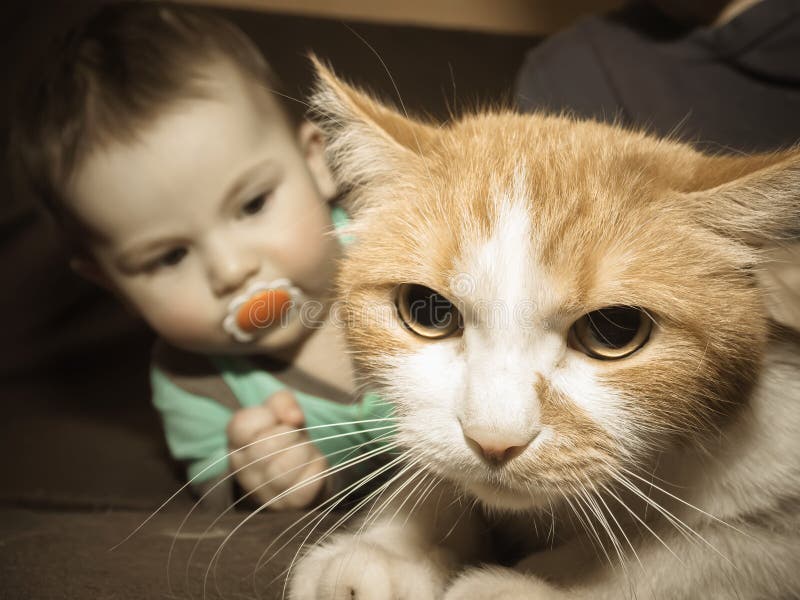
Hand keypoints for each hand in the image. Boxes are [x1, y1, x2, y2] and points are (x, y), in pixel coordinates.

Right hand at [227, 390, 328, 509]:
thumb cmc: (288, 437)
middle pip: (265, 446)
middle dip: (290, 434)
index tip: (276, 420)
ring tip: (304, 451)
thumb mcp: (280, 410)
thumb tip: (294, 417)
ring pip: (283, 469)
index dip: (266, 416)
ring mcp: (266, 494)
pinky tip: (312, 466)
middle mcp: (244, 471)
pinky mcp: (291, 505)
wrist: (305, 472)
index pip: (241, 424)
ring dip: (304, 451)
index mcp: (237, 444)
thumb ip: (282, 402)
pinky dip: (317, 468)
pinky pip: (307, 484)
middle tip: (295, 436)